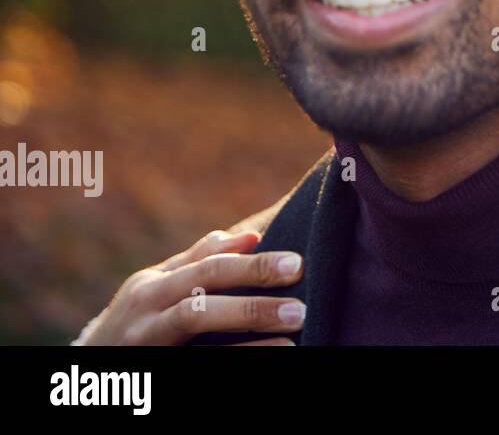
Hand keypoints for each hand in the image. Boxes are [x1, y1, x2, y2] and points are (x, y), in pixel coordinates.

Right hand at [74, 229, 305, 344]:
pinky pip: (200, 359)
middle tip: (302, 277)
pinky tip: (275, 351)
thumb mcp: (158, 290)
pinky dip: (240, 355)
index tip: (296, 261)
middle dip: (254, 278)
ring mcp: (145, 338)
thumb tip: (252, 237)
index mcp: (153, 283)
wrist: (88, 370)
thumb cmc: (137, 323)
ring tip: (296, 317)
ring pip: (196, 316)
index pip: (208, 263)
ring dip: (249, 314)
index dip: (252, 261)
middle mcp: (146, 307)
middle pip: (204, 284)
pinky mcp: (153, 364)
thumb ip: (199, 263)